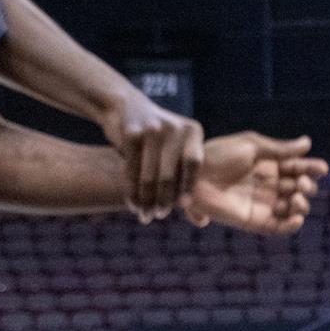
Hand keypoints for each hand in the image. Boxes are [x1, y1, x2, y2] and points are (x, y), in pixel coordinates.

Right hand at [102, 94, 205, 222]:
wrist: (127, 108)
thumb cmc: (159, 140)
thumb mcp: (178, 150)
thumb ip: (188, 181)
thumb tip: (202, 222)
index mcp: (193, 131)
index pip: (194, 163)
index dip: (188, 186)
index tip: (181, 206)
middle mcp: (174, 128)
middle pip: (170, 173)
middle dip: (164, 199)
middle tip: (159, 215)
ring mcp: (151, 129)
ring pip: (148, 175)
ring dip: (146, 200)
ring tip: (145, 215)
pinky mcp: (129, 134)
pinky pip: (131, 170)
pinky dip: (131, 191)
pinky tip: (133, 204)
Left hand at [181, 133, 327, 234]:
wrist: (192, 176)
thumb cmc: (218, 154)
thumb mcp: (252, 146)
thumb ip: (280, 148)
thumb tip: (308, 143)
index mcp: (270, 165)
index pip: (298, 168)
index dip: (312, 169)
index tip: (321, 168)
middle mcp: (269, 185)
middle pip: (300, 189)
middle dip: (306, 186)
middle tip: (298, 184)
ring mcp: (263, 204)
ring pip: (294, 209)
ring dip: (302, 205)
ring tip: (295, 199)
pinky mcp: (254, 221)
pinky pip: (278, 228)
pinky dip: (291, 226)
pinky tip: (296, 218)